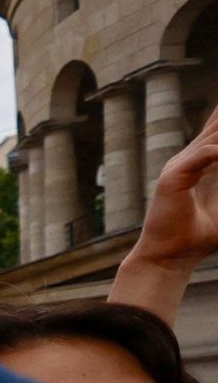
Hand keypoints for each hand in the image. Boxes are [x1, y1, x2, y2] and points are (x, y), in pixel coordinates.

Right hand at [135, 102, 217, 272]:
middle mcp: (189, 158)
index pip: (216, 130)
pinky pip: (201, 157)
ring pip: (211, 138)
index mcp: (202, 162)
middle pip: (215, 126)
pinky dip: (214, 152)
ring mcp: (178, 166)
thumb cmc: (199, 235)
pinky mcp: (172, 179)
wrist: (170, 256)